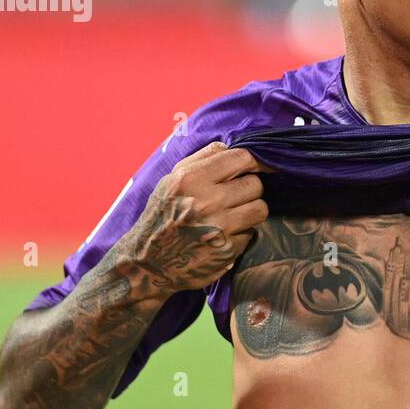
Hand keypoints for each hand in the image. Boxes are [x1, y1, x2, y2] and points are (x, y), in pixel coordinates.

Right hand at [122, 141, 271, 292]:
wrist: (148, 262)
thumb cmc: (162, 214)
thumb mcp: (172, 180)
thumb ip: (202, 158)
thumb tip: (231, 146)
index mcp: (191, 179)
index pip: (242, 158)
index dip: (256, 161)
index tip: (260, 166)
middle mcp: (207, 202)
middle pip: (256, 184)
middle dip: (250, 188)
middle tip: (237, 195)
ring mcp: (219, 228)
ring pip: (260, 208)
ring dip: (252, 210)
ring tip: (235, 213)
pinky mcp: (227, 251)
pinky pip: (252, 233)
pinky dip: (242, 232)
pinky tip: (225, 234)